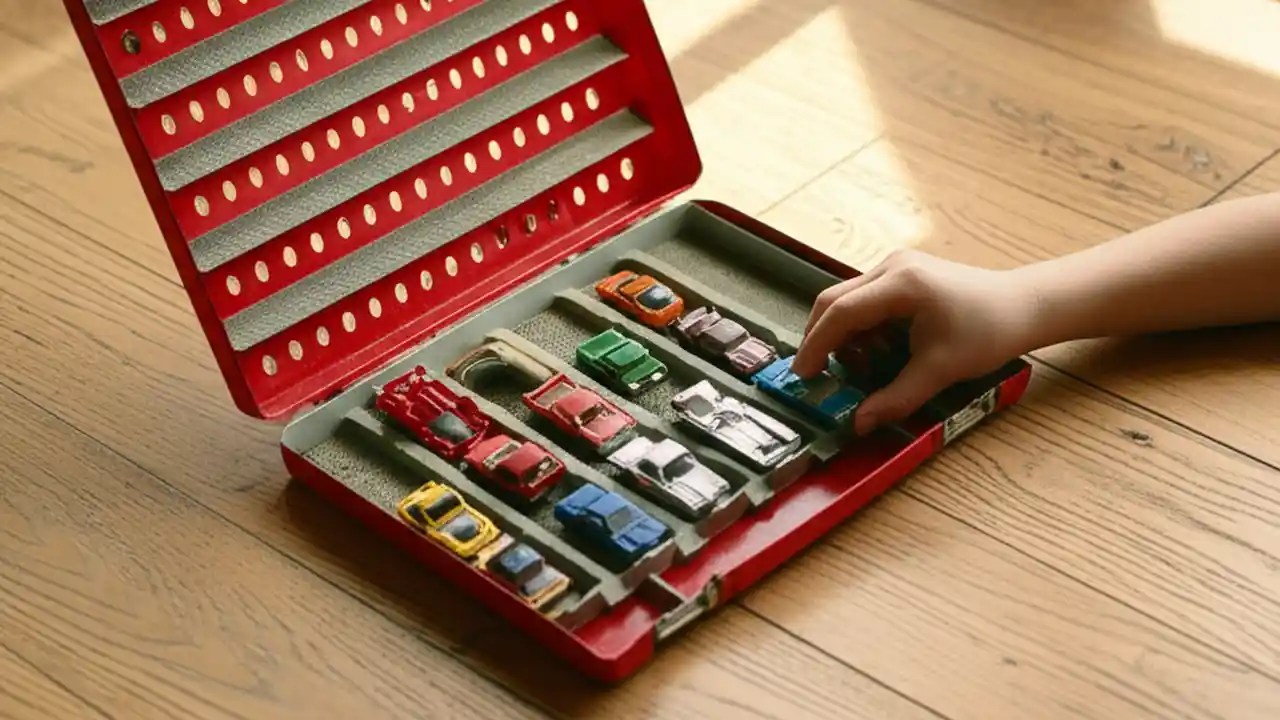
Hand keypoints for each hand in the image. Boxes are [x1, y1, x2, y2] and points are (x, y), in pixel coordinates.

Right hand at [794, 250, 1039, 434]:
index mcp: (901, 284)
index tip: (803, 374)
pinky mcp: (902, 275)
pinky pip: (865, 300)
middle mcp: (892, 267)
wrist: (1024, 305)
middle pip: (834, 300)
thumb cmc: (990, 331)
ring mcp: (896, 267)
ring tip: (863, 367)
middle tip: (816, 374)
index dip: (816, 345)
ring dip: (843, 335)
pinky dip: (861, 328)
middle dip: (820, 339)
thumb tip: (860, 424)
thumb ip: (897, 397)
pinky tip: (880, 351)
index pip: (841, 312)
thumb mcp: (941, 369)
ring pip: (846, 300)